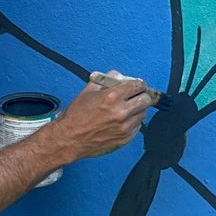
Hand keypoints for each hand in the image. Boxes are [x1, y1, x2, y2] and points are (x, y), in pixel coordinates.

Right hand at [41, 70, 155, 160]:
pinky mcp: (125, 138)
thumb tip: (118, 76)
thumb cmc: (76, 116)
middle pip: (146, 99)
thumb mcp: (87, 91)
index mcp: (112, 97)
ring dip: (137, 110)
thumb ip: (105, 80)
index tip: (137, 85)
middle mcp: (121, 112)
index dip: (138, 84)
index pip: (138, 85)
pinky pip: (137, 127)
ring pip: (143, 113)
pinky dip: (133, 122)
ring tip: (126, 110)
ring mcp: (124, 127)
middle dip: (142, 95)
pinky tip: (122, 121)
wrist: (69, 139)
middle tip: (136, 96)